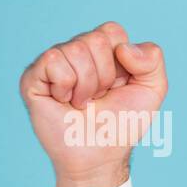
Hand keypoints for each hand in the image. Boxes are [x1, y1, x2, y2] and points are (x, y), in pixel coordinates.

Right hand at [19, 21, 167, 186]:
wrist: (101, 155)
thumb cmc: (122, 124)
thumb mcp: (152, 90)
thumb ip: (153, 59)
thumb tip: (123, 47)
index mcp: (102, 51)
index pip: (112, 31)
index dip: (122, 62)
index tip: (119, 86)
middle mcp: (75, 52)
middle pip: (95, 39)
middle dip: (105, 75)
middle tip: (99, 97)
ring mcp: (53, 64)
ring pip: (74, 49)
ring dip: (87, 85)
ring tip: (82, 102)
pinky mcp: (32, 78)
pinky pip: (52, 61)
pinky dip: (66, 86)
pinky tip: (64, 101)